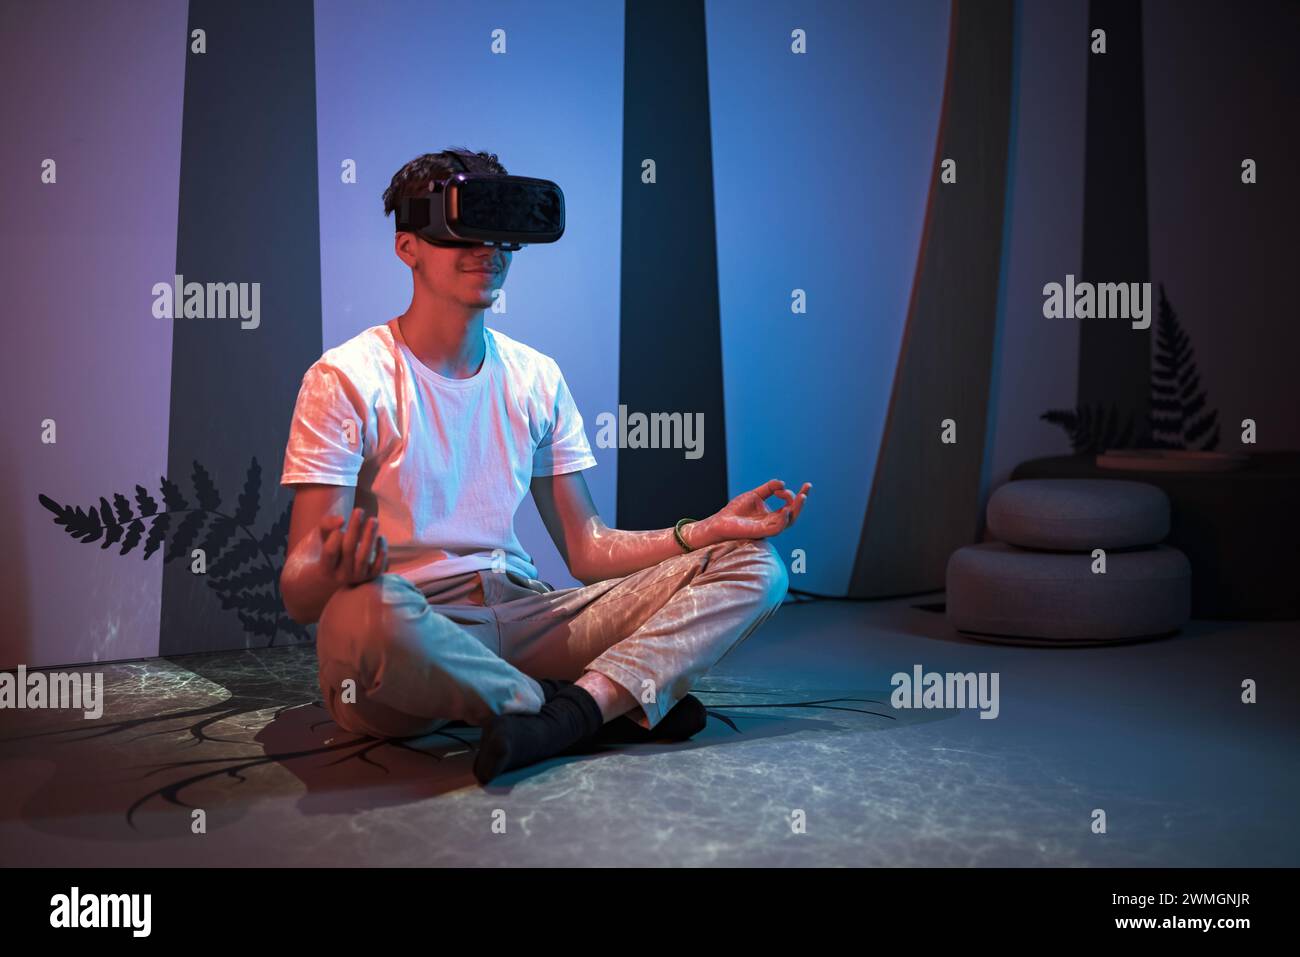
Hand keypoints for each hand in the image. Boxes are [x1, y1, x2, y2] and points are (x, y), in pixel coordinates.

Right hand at [319, 507, 387, 585]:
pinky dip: (381, 552)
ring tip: (373, 520)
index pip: (330, 551)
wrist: (338, 574)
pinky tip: (381, 537)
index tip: (341, 521)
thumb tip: (341, 520)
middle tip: (359, 510)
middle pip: (349, 550)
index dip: (335, 536)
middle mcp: (341, 576)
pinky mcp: (370, 577)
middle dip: (354, 528)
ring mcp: (357, 578)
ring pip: (364, 558)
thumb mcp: (322, 536)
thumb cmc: (328, 549)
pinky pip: (378, 566)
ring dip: (369, 537)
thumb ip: (327, 524)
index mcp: (325, 568)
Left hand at [690, 479, 810, 544]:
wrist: (720, 521)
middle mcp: (772, 522)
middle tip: (806, 489)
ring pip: (788, 522)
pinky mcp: (761, 532)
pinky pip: (777, 528)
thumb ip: (768, 489)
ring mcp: (767, 528)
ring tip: (801, 497)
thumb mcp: (754, 495)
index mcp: (771, 515)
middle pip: (792, 514)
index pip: (789, 506)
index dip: (796, 496)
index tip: (798, 486)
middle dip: (801, 502)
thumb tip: (782, 483)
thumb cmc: (735, 511)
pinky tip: (786, 509)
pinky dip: (784, 519)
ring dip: (796, 509)